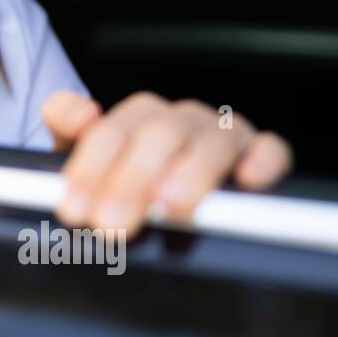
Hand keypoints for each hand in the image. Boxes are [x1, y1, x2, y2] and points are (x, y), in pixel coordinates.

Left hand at [42, 90, 291, 232]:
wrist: (156, 190)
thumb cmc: (122, 179)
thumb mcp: (84, 158)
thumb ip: (66, 128)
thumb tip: (80, 112)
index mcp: (138, 116)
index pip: (109, 133)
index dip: (88, 170)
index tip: (73, 210)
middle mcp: (180, 120)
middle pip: (157, 136)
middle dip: (130, 181)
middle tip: (111, 223)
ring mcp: (222, 134)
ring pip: (210, 141)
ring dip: (189, 174)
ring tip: (167, 208)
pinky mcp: (261, 153)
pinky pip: (271, 149)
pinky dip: (263, 160)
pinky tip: (247, 182)